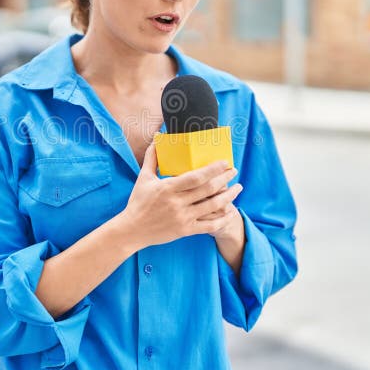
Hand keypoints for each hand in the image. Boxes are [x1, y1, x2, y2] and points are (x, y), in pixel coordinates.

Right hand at [118, 142, 242, 249]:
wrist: (132, 230)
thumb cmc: (138, 202)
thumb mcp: (143, 178)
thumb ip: (152, 158)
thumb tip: (156, 138)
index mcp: (168, 188)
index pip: (196, 177)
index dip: (213, 169)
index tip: (225, 162)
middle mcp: (177, 203)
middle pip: (208, 190)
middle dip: (225, 179)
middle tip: (234, 171)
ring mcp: (183, 218)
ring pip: (213, 206)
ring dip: (229, 196)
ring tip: (238, 188)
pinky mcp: (185, 231)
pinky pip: (210, 226)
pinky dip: (223, 219)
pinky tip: (231, 211)